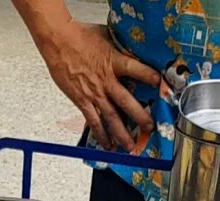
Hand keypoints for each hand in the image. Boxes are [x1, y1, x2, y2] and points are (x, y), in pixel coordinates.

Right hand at [37, 21, 161, 150]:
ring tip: (130, 146)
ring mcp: (94, 93)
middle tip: (150, 128)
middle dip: (140, 117)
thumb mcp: (107, 36)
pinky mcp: (81, 101)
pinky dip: (100, 134)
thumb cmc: (80, 36)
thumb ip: (120, 46)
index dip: (150, 77)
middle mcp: (106, 81)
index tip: (161, 85)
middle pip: (127, 102)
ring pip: (111, 117)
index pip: (137, 70)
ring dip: (122, 133)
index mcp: (114, 62)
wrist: (58, 42)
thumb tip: (133, 46)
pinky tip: (107, 145)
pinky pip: (93, 121)